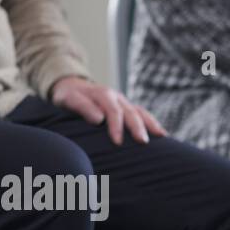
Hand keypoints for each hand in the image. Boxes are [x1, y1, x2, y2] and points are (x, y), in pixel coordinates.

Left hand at [49, 75, 167, 145]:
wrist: (70, 86)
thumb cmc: (68, 96)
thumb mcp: (69, 98)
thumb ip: (82, 107)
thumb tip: (98, 119)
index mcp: (102, 94)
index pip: (113, 111)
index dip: (116, 126)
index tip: (118, 142)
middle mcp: (115, 97)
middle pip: (130, 112)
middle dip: (137, 127)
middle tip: (143, 143)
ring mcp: (122, 101)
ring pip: (139, 111)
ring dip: (149, 124)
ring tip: (160, 137)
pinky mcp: (126, 107)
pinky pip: (141, 113)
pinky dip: (151, 122)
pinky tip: (162, 134)